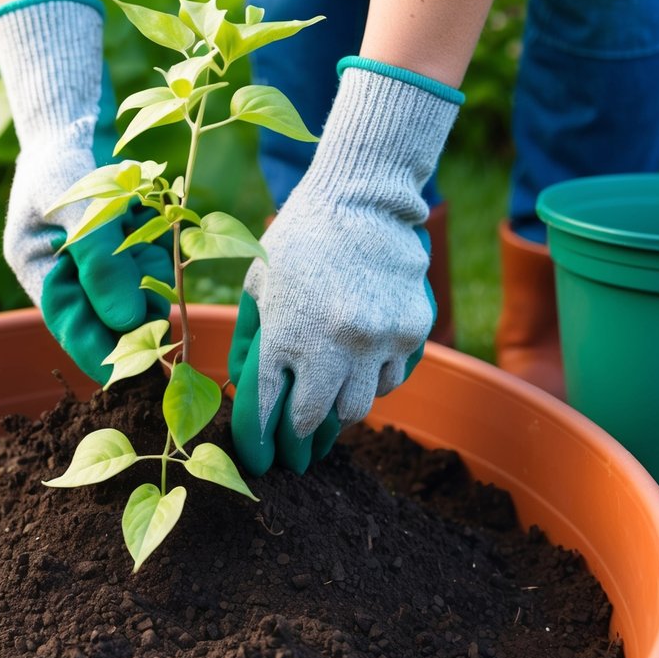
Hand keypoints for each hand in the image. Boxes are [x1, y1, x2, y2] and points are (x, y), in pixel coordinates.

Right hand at [4, 145, 172, 384]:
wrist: (75, 127)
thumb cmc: (62, 163)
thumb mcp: (76, 205)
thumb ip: (99, 261)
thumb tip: (126, 320)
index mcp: (38, 271)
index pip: (70, 324)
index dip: (98, 352)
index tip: (125, 378)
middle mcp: (70, 275)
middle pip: (110, 316)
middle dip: (135, 311)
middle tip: (157, 305)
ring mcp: (102, 263)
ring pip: (140, 293)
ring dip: (149, 271)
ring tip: (139, 226)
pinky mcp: (130, 249)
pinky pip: (154, 265)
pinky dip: (157, 248)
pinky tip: (146, 218)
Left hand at [227, 63, 458, 474]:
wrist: (362, 197)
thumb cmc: (299, 239)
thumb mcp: (259, 285)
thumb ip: (251, 341)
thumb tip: (247, 392)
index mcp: (285, 333)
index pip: (269, 411)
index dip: (263, 442)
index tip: (265, 460)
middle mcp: (333, 344)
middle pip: (321, 420)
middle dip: (306, 433)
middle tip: (302, 437)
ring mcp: (378, 339)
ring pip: (363, 404)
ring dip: (344, 401)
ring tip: (334, 384)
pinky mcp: (411, 331)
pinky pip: (392, 375)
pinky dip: (376, 374)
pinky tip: (364, 352)